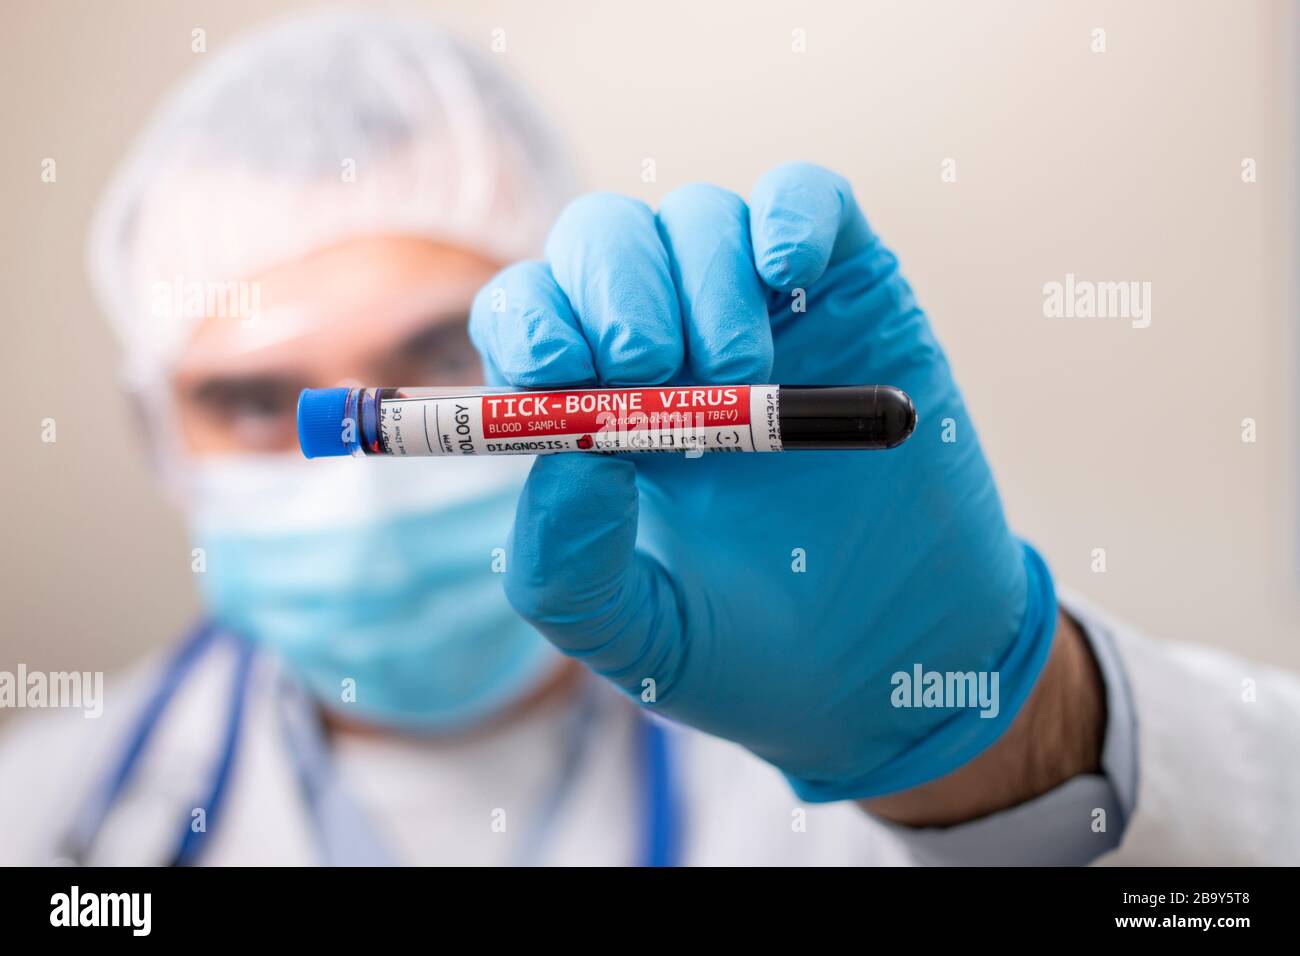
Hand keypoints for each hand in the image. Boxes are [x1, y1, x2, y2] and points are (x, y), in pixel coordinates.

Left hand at [469, 163, 1057, 801]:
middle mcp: (670, 344)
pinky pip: (809, 200)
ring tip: (741, 376)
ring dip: (701, 277)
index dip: (531, 320)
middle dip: (613, 288)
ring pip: (699, 217)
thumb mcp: (634, 635)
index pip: (532, 318)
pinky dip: (788, 214)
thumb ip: (567, 564)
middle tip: (647, 365)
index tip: (555, 369)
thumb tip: (560, 449)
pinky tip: (785, 272)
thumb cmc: (750, 654)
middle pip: (604, 242)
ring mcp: (762, 311)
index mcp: (597, 412)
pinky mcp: (851, 290)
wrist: (898, 666)